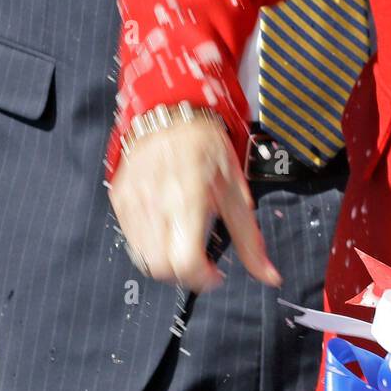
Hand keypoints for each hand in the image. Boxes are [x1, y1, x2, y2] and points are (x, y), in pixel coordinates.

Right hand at [109, 114, 280, 293]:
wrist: (171, 111)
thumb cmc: (207, 147)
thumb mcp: (236, 189)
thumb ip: (250, 238)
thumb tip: (270, 276)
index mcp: (189, 200)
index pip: (185, 263)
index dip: (202, 279)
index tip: (215, 273)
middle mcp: (157, 204)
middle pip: (161, 269)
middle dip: (183, 273)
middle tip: (200, 257)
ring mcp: (134, 203)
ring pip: (143, 259)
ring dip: (165, 261)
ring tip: (182, 239)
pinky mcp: (120, 200)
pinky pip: (131, 240)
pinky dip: (148, 244)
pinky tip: (165, 226)